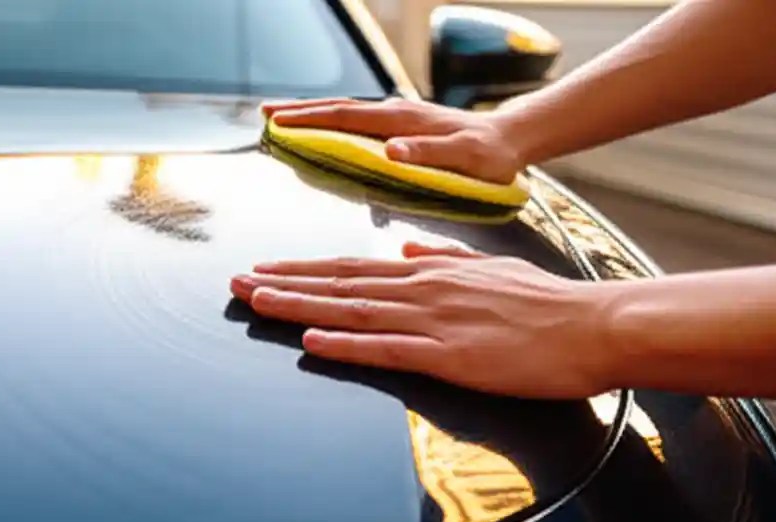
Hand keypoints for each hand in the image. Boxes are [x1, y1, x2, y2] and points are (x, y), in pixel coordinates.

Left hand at [231, 242, 616, 398]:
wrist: (593, 327)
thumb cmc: (547, 304)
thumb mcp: (489, 269)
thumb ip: (442, 258)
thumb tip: (403, 248)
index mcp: (431, 272)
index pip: (352, 268)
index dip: (305, 270)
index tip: (268, 269)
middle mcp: (422, 290)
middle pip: (339, 286)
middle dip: (284, 284)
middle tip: (237, 282)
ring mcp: (433, 322)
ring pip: (351, 312)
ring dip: (299, 307)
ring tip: (256, 302)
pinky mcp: (449, 356)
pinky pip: (386, 349)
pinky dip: (345, 345)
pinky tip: (312, 342)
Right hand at [261, 98, 525, 184]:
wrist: (511, 140)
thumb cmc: (490, 156)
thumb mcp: (465, 158)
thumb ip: (428, 153)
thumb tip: (391, 150)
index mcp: (403, 122)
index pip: (346, 118)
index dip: (311, 121)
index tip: (279, 123)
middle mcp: (396, 115)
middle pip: (338, 109)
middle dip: (300, 111)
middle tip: (265, 114)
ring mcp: (398, 118)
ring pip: (346, 112)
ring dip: (313, 114)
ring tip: (282, 117)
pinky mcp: (402, 126)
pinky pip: (358, 121)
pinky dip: (333, 121)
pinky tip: (324, 128)